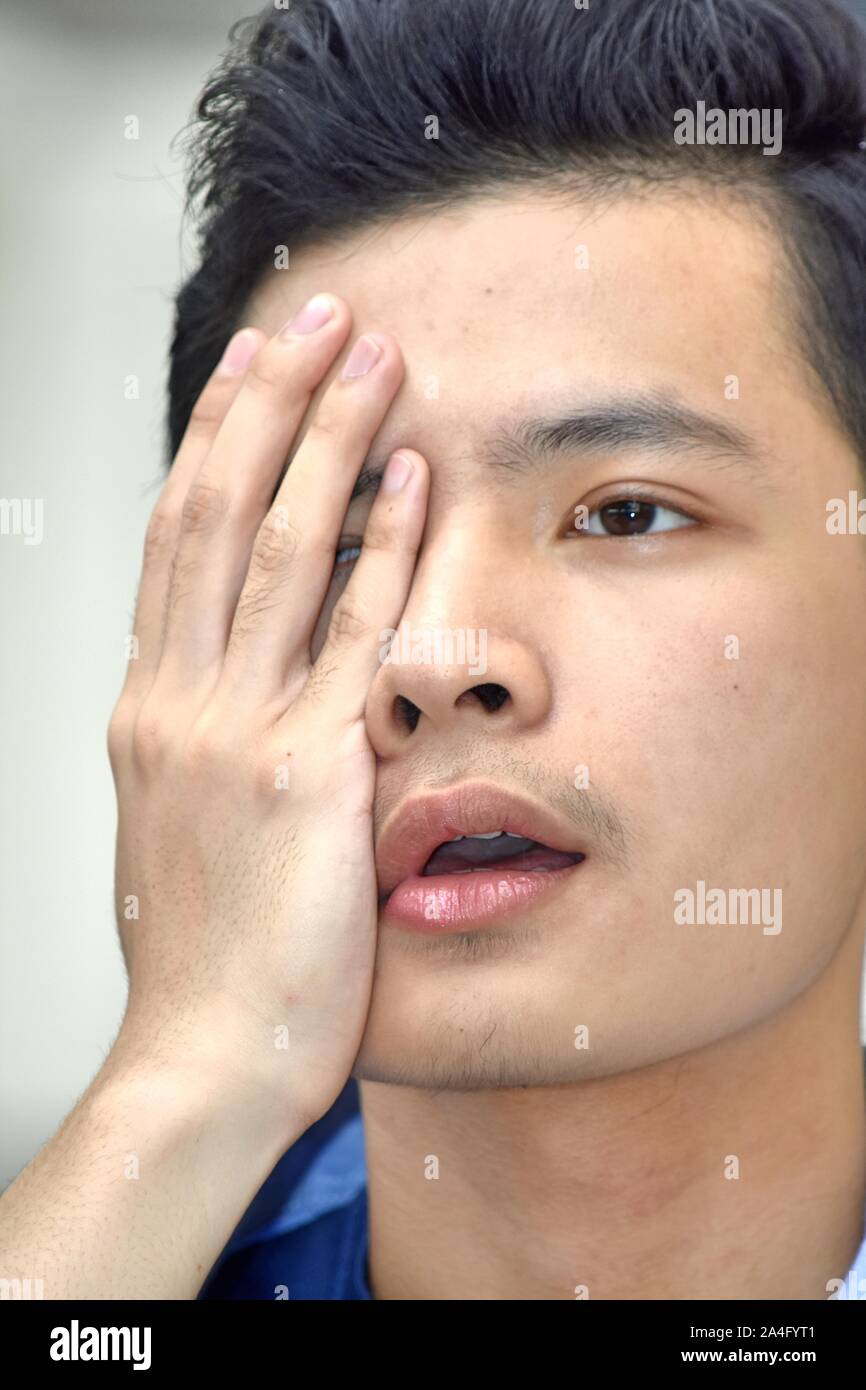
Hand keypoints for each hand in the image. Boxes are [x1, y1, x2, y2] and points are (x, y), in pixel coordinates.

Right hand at [106, 295, 428, 1143]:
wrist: (205, 1055)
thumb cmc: (202, 954)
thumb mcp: (176, 826)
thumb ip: (205, 740)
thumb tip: (239, 683)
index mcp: (146, 709)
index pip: (173, 541)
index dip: (212, 444)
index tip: (248, 370)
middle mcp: (178, 700)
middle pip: (218, 514)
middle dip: (269, 405)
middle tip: (316, 318)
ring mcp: (237, 729)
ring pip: (278, 550)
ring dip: (329, 444)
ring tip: (373, 359)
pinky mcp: (306, 772)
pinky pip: (353, 635)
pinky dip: (385, 550)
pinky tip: (416, 483)